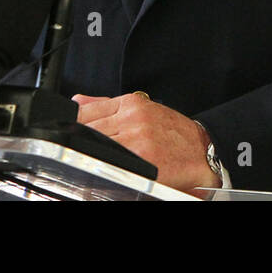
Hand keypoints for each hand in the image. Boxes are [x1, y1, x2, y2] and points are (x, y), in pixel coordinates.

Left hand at [73, 92, 219, 194]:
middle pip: (88, 130)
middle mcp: (133, 118)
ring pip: (96, 146)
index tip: (67, 135)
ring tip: (89, 164)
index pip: (86, 112)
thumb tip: (77, 101)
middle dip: (79, 143)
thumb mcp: (143, 109)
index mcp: (132, 103)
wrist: (203, 151)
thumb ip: (107, 105)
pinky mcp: (142, 160)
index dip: (73, 126)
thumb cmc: (174, 134)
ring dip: (88, 156)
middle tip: (77, 154)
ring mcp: (137, 139)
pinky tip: (102, 171)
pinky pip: (111, 164)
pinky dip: (101, 168)